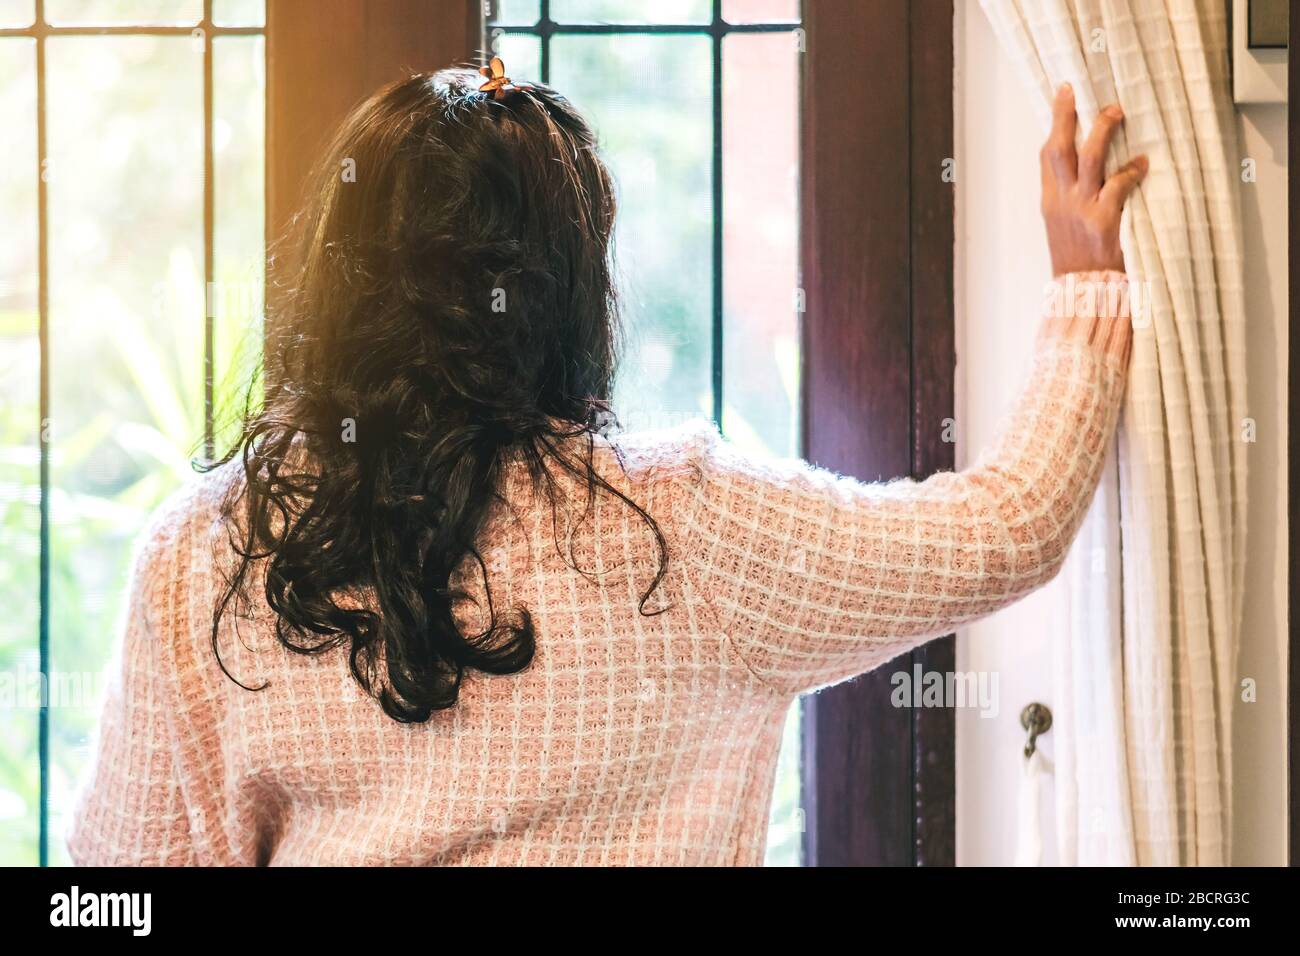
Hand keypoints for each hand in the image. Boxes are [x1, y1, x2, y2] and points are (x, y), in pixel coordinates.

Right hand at [1040, 83, 1147, 275]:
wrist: (1083, 290)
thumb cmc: (1077, 258)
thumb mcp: (1062, 225)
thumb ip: (1069, 196)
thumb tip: (1083, 167)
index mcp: (1050, 201)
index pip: (1047, 155)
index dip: (1055, 122)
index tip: (1064, 96)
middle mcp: (1062, 200)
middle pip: (1060, 148)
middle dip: (1067, 115)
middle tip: (1079, 91)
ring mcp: (1081, 208)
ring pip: (1088, 158)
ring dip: (1103, 131)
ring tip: (1116, 113)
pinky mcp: (1102, 220)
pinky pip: (1118, 185)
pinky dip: (1132, 170)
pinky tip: (1143, 163)